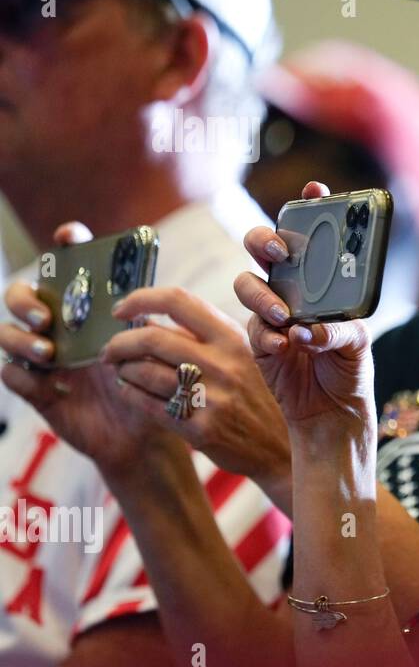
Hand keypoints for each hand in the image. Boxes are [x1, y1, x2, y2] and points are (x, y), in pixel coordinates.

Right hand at [0, 222, 184, 472]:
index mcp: (88, 309)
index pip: (68, 267)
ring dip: (20, 338)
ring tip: (50, 352)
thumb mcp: (156, 346)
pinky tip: (38, 378)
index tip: (71, 236)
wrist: (150, 431)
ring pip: (8, 335)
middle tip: (47, 316)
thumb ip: (147, 320)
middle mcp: (60, 328)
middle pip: (22, 297)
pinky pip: (12, 375)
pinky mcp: (38, 391)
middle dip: (26, 300)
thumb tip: (144, 297)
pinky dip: (17, 373)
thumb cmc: (155, 381)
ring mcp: (44, 358)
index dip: (65, 246)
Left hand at [100, 285, 290, 489]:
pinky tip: (131, 391)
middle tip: (110, 350)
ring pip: (143, 372)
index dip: (141, 299)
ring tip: (122, 371)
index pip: (178, 301)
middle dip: (119, 342)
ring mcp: (211, 397)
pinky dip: (130, 393)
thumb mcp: (242, 355)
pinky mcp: (198, 429)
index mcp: (232, 338)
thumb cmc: (254, 395)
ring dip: (123, 370)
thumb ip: (204, 335)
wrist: (277, 445)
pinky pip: (146, 404)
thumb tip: (148, 317)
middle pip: (151, 337)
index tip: (121, 309)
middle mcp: (222, 364)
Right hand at [234, 182, 374, 433]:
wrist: (334, 414)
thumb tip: (309, 328)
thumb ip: (340, 330)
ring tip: (285, 315)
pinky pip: (254, 328)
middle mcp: (294, 288)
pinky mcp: (258, 341)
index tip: (315, 189)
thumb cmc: (350, 371)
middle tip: (279, 250)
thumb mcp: (358, 345)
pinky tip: (285, 346)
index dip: (311, 205)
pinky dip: (268, 336)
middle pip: (263, 246)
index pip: (313, 234)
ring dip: (263, 294)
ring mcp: (272, 312)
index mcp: (323, 279)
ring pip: (248, 284)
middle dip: (265, 240)